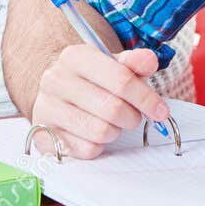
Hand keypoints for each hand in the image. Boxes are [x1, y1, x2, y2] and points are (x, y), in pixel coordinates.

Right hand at [30, 43, 169, 158]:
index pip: (120, 79)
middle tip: (133, 116)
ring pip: (100, 131)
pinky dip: (97, 146)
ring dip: (115, 131)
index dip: (146, 98)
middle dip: (132, 117)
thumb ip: (134, 63)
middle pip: (112, 108)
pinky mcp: (43, 135)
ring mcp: (46, 108)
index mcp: (75, 56)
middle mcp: (55, 80)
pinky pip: (85, 149)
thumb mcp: (113, 64)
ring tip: (111, 123)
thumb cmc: (91, 79)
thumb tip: (149, 61)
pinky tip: (92, 134)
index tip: (161, 111)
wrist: (57, 92)